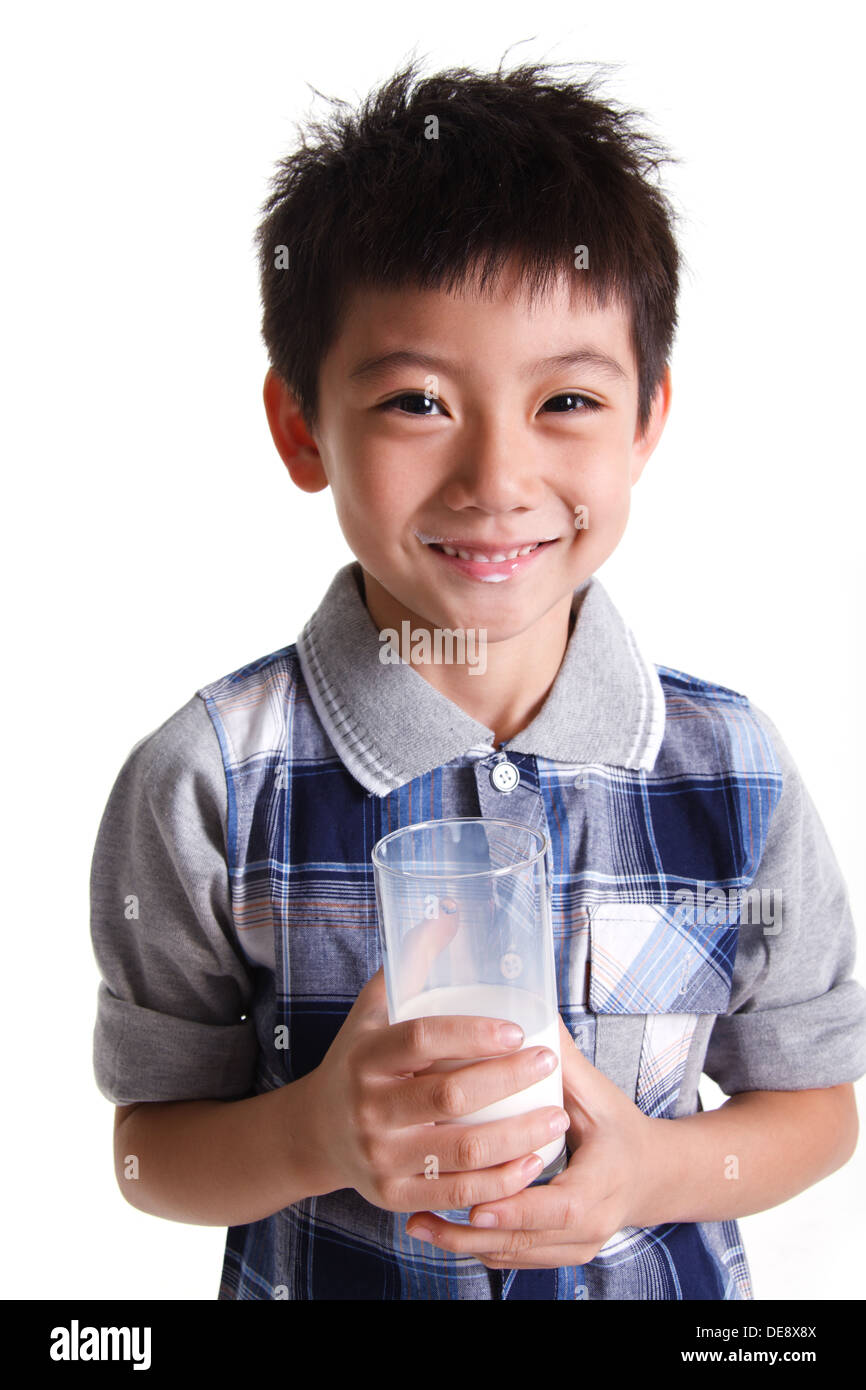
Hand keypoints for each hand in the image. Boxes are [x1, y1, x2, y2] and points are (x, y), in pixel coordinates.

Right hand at [302, 962, 571, 1212]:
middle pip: (449, 1096)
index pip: (422, 1038)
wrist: (315, 1133)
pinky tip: (532, 1163)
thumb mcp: (373, 1011)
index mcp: (366, 1056)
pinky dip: (500, 1183)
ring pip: (462, 1151)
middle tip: (548, 1063)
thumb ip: (410, 964)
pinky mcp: (393, 1197)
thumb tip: (451, 917)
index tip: (517, 1029)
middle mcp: (368, 1108)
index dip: (472, 1033)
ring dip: (518, 1137)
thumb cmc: (359, 1060)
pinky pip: (456, 1194)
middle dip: (509, 1080)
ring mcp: (380, 1157)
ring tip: (556, 1118)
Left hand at [405, 1015, 662, 1266]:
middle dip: (470, 1234)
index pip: (560, 1207)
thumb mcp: (596, 1092)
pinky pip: (516, 1261)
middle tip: (421, 1216)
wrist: (653, 1174)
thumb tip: (527, 1004)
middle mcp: (593, 1225)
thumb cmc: (618, 1127)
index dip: (515, 1208)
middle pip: (526, 1241)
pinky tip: (440, 1232)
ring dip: (465, 1245)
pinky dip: (479, 1248)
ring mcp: (578, 1247)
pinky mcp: (563, 1255)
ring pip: (515, 1256)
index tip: (473, 1203)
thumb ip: (562, 1057)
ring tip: (418, 1225)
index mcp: (602, 1182)